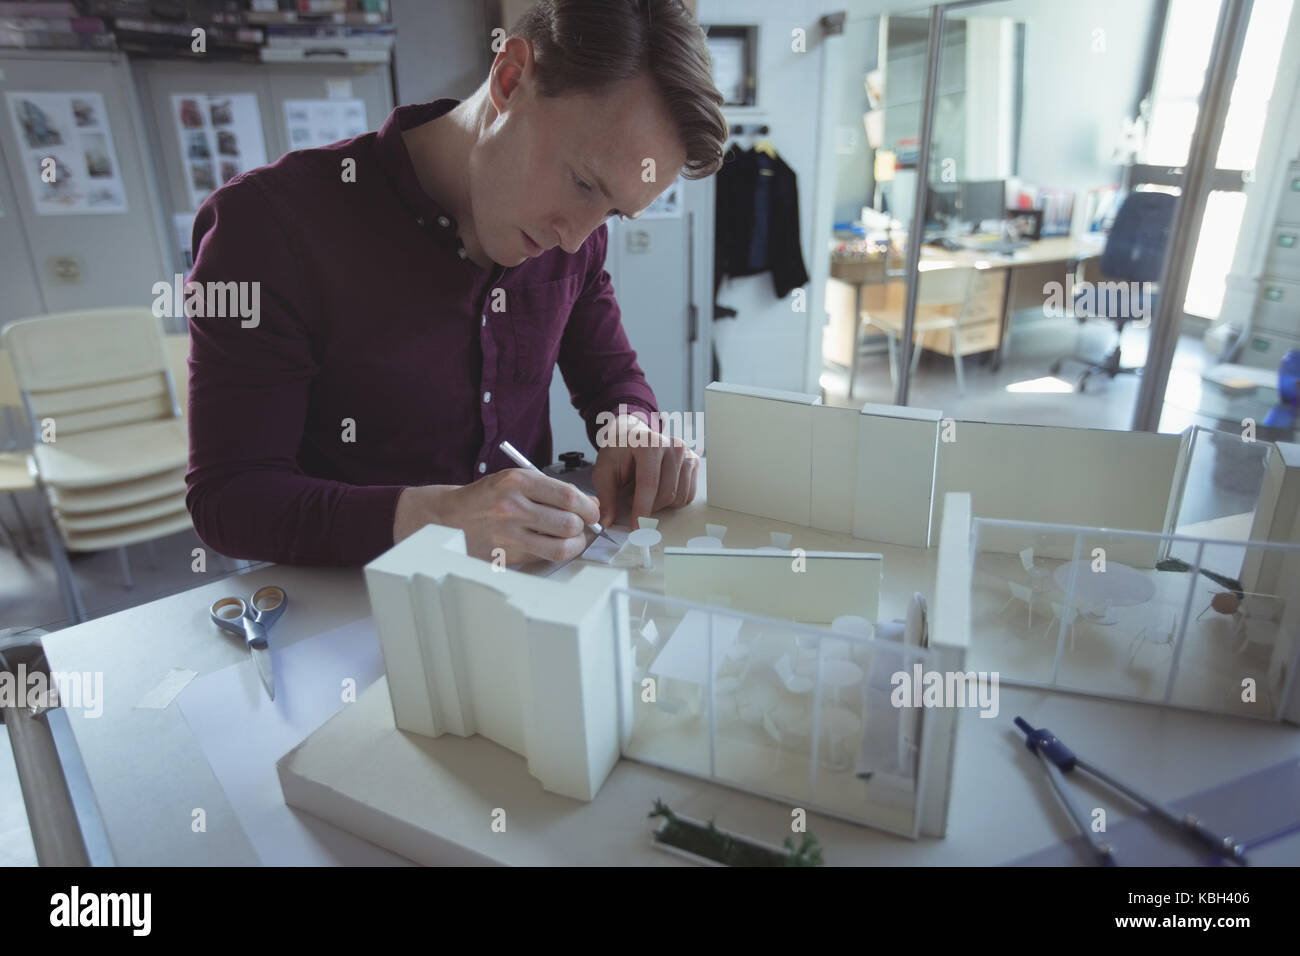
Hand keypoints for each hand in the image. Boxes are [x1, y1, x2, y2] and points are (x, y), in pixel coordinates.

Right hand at [393, 469, 600, 565]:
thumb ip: (552, 489)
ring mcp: (508, 535)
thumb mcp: (515, 480)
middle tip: (582, 525)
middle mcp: (512, 507)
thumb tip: (590, 503)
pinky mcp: (506, 556)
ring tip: (571, 539)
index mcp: (516, 482)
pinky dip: (553, 553)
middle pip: (569, 523)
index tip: (591, 511)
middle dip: (584, 526)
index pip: (568, 496)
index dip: (588, 507)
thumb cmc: (487, 497)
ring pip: (561, 547)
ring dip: (574, 544)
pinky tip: (550, 545)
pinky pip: (543, 558)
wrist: (447, 518)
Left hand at [591, 412, 698, 528]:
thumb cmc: (619, 450)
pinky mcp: (694, 461)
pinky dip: (672, 500)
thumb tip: (606, 522)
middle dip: (648, 507)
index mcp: (650, 444)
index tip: (636, 527)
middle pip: (667, 494)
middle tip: (629, 499)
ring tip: (642, 491)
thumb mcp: (604, 470)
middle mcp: (673, 446)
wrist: (632, 433)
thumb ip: (605, 497)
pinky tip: (658, 488)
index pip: (649, 483)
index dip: (642, 509)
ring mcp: (686, 453)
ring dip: (660, 504)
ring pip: (679, 497)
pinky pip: (688, 494)